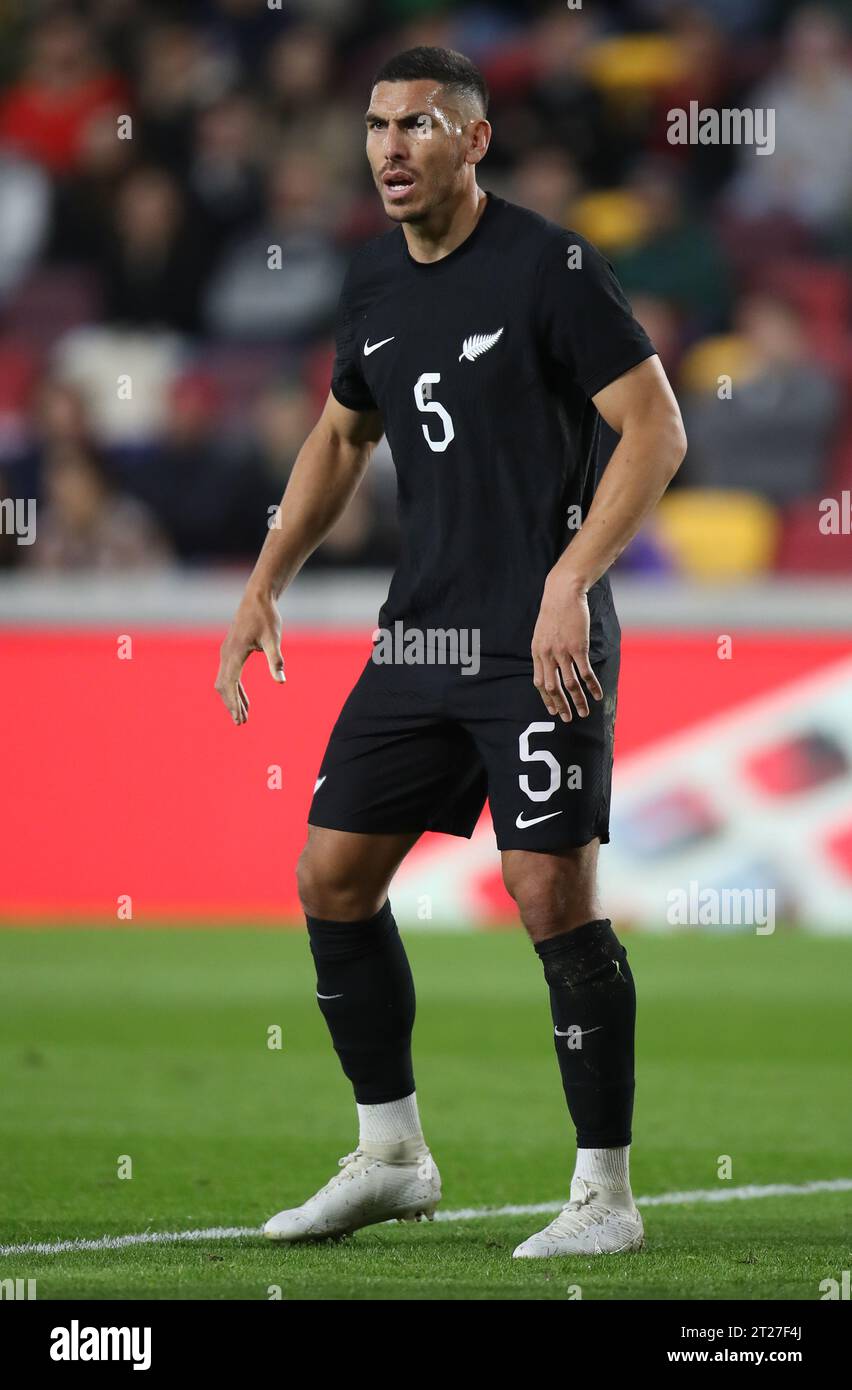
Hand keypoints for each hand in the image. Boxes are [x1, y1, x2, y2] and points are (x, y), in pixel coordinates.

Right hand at [215, 589, 283, 724]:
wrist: (257, 598)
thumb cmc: (266, 617)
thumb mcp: (274, 639)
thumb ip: (276, 661)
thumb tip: (281, 682)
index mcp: (235, 653)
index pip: (231, 684)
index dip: (234, 703)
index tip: (239, 718)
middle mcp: (226, 654)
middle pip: (224, 686)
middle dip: (231, 705)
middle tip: (241, 722)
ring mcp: (226, 652)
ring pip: (224, 681)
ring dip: (232, 699)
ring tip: (243, 716)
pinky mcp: (230, 650)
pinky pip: (229, 674)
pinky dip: (235, 688)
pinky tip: (244, 699)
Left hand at [531, 576, 602, 721]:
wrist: (563, 592)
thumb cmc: (555, 610)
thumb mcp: (543, 632)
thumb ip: (545, 649)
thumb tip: (551, 663)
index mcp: (537, 652)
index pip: (539, 682)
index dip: (546, 698)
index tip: (552, 710)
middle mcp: (547, 655)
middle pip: (553, 687)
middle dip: (561, 706)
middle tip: (568, 719)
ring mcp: (562, 652)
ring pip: (570, 683)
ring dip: (578, 701)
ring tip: (585, 713)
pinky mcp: (578, 647)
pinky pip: (585, 672)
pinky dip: (592, 686)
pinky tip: (598, 694)